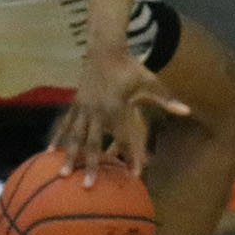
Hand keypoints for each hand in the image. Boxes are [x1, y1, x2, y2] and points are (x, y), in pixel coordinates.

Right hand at [50, 50, 189, 178]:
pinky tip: (48, 152)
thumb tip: (186, 111)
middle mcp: (97, 111)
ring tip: (62, 174)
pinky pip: (65, 124)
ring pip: (75, 136)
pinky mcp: (75, 103)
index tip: (134, 176)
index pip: (125, 138)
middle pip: (94, 143)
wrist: (105, 49)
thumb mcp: (150, 82)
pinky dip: (57, 138)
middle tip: (88, 186)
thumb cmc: (130, 67)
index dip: (131, 157)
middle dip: (92, 165)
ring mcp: (83, 107)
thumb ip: (166, 99)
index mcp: (116, 107)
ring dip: (70, 156)